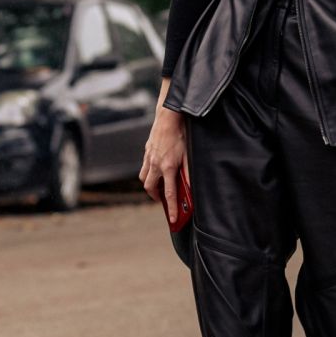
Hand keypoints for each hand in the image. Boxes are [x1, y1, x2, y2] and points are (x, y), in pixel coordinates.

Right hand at [140, 105, 189, 223]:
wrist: (168, 117)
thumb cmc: (181, 135)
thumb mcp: (189, 155)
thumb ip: (189, 174)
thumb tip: (190, 188)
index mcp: (168, 167)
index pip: (169, 194)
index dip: (171, 208)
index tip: (172, 219)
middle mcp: (156, 164)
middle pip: (151, 189)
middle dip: (156, 198)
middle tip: (163, 201)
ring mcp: (149, 158)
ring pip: (144, 179)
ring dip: (150, 187)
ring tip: (158, 188)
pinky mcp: (147, 152)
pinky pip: (144, 168)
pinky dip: (148, 174)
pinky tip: (156, 171)